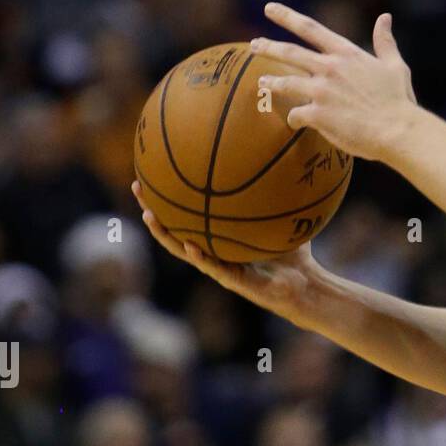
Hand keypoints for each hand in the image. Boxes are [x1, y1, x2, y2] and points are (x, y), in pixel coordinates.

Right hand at [132, 180, 320, 326]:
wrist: (307, 286)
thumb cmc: (293, 255)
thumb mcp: (285, 218)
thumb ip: (281, 193)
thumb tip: (287, 158)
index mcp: (220, 240)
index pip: (189, 217)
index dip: (171, 199)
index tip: (154, 173)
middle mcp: (214, 253)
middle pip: (175, 230)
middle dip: (155, 209)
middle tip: (138, 186)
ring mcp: (221, 268)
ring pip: (184, 250)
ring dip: (165, 234)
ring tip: (149, 215)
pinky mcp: (234, 282)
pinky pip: (212, 267)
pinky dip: (200, 256)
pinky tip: (189, 245)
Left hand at [249, 2, 418, 162]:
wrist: (398, 130)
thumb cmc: (399, 99)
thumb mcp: (395, 65)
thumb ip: (385, 41)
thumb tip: (385, 17)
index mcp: (347, 54)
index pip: (311, 29)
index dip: (287, 17)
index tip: (270, 8)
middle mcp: (330, 68)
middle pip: (290, 52)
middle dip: (268, 46)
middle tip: (253, 44)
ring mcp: (321, 91)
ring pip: (285, 82)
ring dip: (272, 81)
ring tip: (263, 82)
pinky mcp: (317, 115)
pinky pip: (296, 115)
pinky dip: (294, 118)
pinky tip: (294, 122)